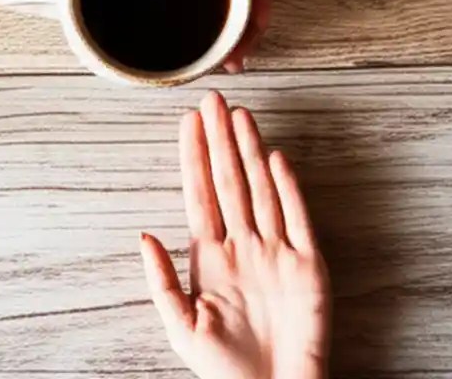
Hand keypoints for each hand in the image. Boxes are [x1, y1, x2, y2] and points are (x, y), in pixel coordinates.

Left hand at [140, 92, 329, 378]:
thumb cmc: (224, 367)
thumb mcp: (180, 325)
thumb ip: (160, 280)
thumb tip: (143, 236)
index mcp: (210, 258)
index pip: (200, 195)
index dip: (194, 158)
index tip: (187, 122)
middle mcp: (243, 246)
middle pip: (230, 182)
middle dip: (221, 140)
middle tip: (214, 100)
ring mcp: (275, 252)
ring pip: (261, 190)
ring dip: (251, 153)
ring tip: (241, 117)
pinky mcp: (307, 266)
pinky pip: (298, 219)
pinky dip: (288, 188)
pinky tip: (276, 159)